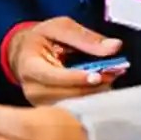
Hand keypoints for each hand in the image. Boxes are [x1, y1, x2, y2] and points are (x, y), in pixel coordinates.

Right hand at [6, 18, 125, 104]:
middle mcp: (32, 89)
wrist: (26, 53)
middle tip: (113, 74)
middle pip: (65, 95)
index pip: (52, 77)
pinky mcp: (50, 111)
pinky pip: (74, 110)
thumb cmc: (42, 38)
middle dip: (91, 87)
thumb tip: (114, 46)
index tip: (97, 75)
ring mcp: (41, 104)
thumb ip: (86, 37)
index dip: (75, 78)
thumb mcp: (60, 28)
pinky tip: (99, 88)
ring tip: (108, 79)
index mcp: (29, 66)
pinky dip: (90, 99)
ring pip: (73, 106)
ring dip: (93, 94)